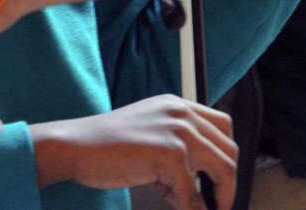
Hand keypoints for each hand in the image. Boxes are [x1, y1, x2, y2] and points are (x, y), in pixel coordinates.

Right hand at [31, 94, 236, 209]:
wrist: (76, 146)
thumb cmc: (105, 145)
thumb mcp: (149, 136)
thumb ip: (177, 150)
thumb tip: (202, 187)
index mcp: (176, 105)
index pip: (223, 126)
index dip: (226, 156)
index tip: (221, 181)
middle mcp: (181, 113)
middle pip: (229, 149)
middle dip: (228, 182)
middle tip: (219, 203)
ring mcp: (177, 132)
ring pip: (224, 170)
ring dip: (220, 197)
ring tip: (203, 209)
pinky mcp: (170, 154)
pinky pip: (193, 193)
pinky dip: (189, 208)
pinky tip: (178, 209)